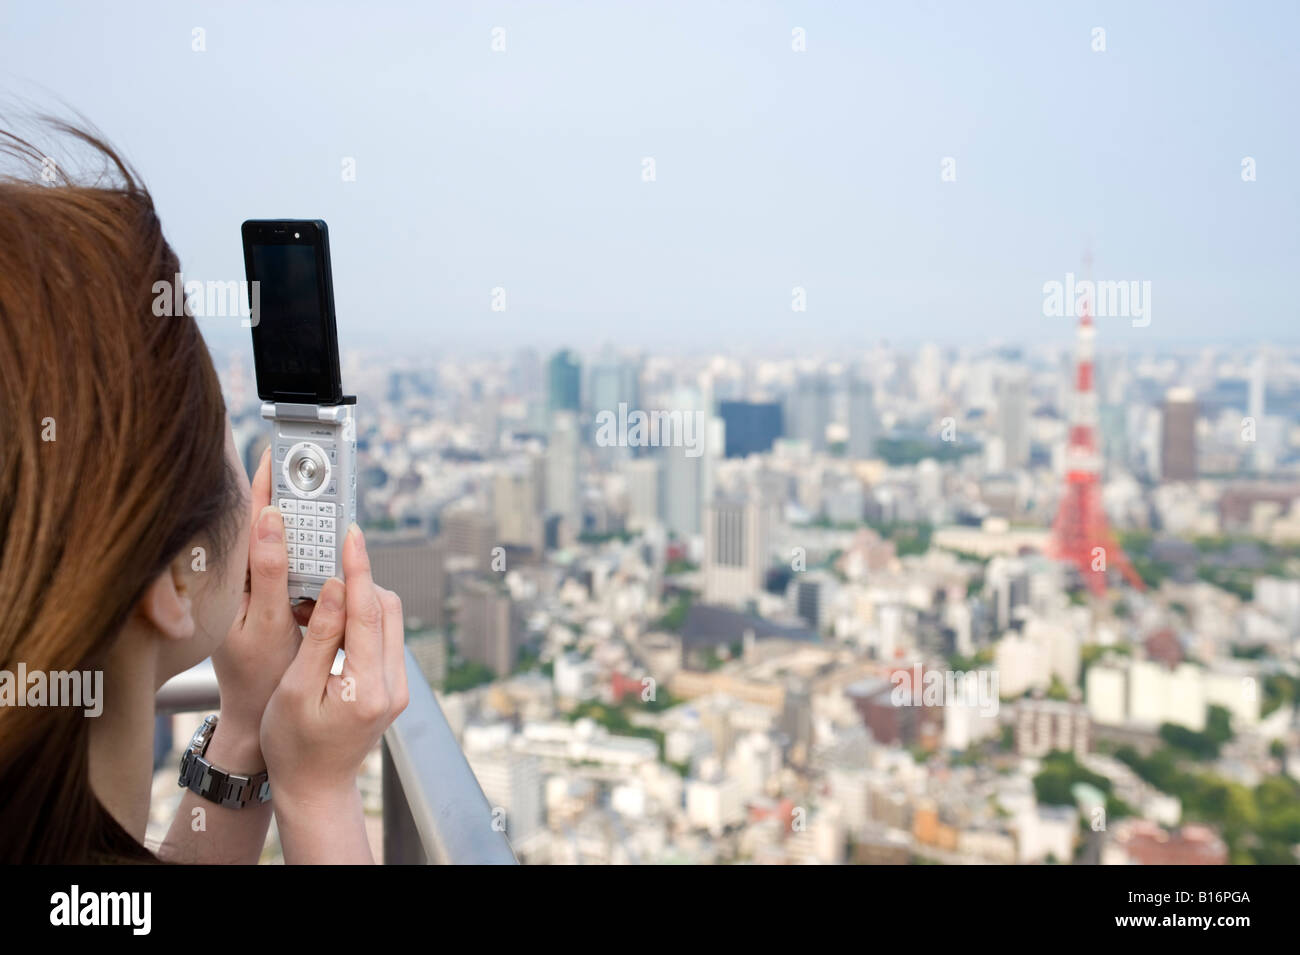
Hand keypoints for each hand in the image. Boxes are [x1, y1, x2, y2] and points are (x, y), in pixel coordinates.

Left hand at [210, 448, 312, 760]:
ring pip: (277, 543)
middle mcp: (238, 582)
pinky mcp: (269, 603)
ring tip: (315, 491)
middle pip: (263, 524)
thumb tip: (268, 521)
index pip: (248, 520)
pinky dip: (306, 552)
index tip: (277, 451)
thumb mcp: (267, 624)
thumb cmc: (259, 676)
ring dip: (299, 520)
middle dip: (283, 492)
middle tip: (304, 461)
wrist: (258, 718)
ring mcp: (253, 591)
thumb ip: (269, 572)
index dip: (262, 484)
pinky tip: (321, 543)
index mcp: (229, 582)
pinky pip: (288, 566)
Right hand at [260, 523, 408, 813]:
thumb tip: (336, 587)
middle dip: (360, 579)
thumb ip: (320, 637)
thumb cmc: (292, 744)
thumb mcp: (295, 690)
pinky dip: (364, 618)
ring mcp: (399, 687)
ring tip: (323, 591)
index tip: (353, 535)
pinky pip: (386, 637)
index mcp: (367, 688)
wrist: (315, 787)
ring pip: (390, 620)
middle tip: (328, 559)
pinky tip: (334, 617)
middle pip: (388, 609)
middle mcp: (394, 685)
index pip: (369, 613)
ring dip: (361, 598)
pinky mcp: (395, 686)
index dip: (359, 569)